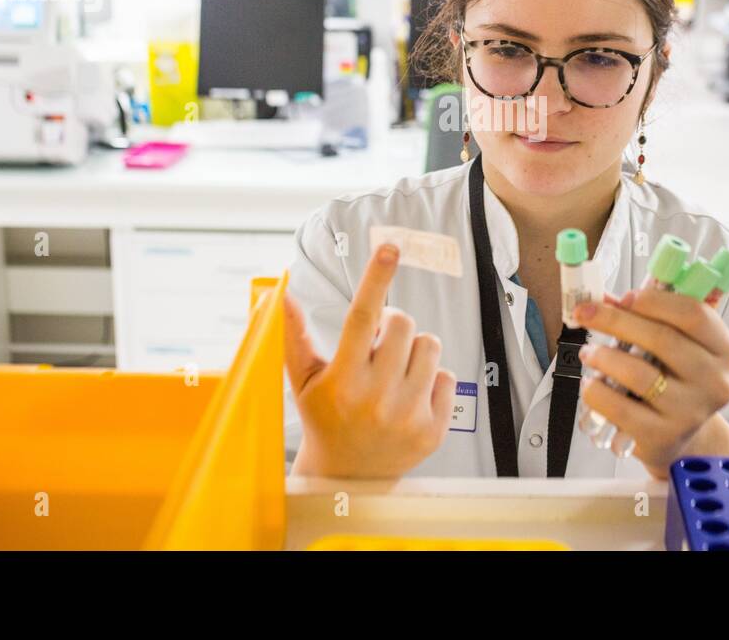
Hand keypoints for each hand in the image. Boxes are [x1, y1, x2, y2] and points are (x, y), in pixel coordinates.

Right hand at [285, 243, 456, 477]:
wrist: (347, 481)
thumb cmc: (325, 419)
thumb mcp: (303, 380)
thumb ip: (293, 335)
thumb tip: (280, 292)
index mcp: (342, 380)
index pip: (362, 317)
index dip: (376, 278)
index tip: (390, 248)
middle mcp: (375, 397)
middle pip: (403, 323)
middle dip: (392, 327)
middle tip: (378, 348)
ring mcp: (407, 415)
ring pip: (429, 345)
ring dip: (413, 351)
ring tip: (394, 374)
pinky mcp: (433, 430)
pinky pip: (447, 376)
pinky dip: (431, 380)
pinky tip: (410, 398)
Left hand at [574, 288, 728, 478]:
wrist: (680, 437)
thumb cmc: (674, 380)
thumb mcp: (677, 346)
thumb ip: (649, 317)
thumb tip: (602, 299)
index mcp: (724, 349)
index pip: (694, 314)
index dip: (655, 301)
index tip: (624, 297)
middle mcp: (714, 381)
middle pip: (663, 339)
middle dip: (617, 321)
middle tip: (586, 313)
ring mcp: (690, 412)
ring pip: (640, 375)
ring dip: (604, 357)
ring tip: (588, 352)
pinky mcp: (663, 437)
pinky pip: (622, 409)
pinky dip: (598, 392)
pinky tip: (590, 384)